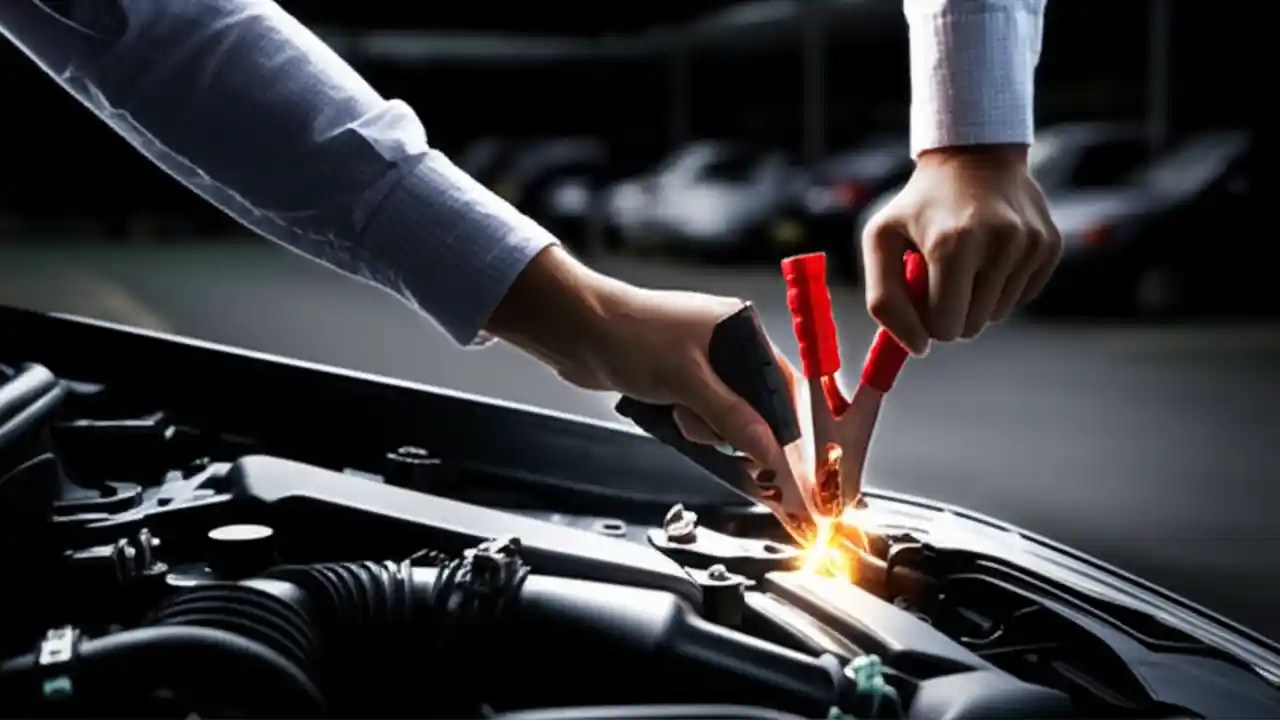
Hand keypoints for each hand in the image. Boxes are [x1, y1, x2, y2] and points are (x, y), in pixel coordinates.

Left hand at [487, 245, 794, 466]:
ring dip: (701, 426)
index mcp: (739, 327)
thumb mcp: (687, 381)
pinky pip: (696, 410)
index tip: (776, 455)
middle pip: (750, 402)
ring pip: (720, 412)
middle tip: (705, 429)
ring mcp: (699, 359)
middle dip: (727, 425)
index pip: (778, 380)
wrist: (574, 329)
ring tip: (676, 414)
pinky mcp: (676, 375)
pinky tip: (667, 414)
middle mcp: (725, 341)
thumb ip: (731, 416)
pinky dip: (686, 421)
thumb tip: (767, 449)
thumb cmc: (629, 336)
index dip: (779, 420)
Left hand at [860, 145, 1061, 354]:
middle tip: (942, 271)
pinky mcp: (1050, 245)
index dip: (927, 317)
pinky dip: (1001, 284)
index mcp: (952, 244)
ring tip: (966, 256)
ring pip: (997, 314)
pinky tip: (991, 251)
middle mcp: (999, 243)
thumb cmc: (919, 204)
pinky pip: (1021, 297)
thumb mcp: (880, 239)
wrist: (973, 155)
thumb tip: (918, 348)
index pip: (944, 328)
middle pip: (972, 326)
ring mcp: (1030, 244)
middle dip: (952, 309)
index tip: (922, 289)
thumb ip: (884, 300)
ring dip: (976, 297)